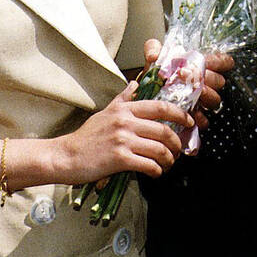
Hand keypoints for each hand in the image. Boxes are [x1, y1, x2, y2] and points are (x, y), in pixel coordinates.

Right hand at [56, 81, 194, 182]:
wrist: (67, 156)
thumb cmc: (86, 137)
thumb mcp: (105, 112)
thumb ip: (122, 99)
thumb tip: (135, 84)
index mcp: (124, 109)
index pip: (159, 107)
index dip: (179, 114)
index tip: (189, 121)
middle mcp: (125, 122)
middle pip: (164, 130)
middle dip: (177, 142)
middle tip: (179, 149)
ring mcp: (123, 140)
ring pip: (159, 149)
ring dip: (169, 159)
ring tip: (168, 164)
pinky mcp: (120, 159)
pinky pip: (148, 165)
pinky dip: (156, 171)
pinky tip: (155, 173)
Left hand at [144, 39, 233, 130]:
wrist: (148, 90)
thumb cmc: (157, 71)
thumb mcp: (155, 54)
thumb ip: (153, 48)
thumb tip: (153, 56)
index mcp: (201, 65)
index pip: (222, 61)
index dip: (219, 61)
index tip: (207, 62)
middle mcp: (205, 82)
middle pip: (219, 81)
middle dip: (209, 78)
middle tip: (194, 76)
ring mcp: (201, 100)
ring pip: (215, 99)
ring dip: (206, 95)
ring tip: (194, 91)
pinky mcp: (194, 115)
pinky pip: (205, 120)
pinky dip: (200, 117)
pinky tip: (192, 113)